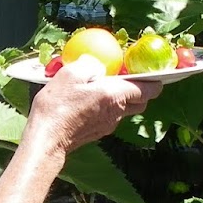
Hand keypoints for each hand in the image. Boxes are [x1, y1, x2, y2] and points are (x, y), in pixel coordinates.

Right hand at [27, 58, 160, 156]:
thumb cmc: (57, 106)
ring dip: (124, 99)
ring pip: (126, 110)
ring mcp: (108, 124)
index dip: (155, 81)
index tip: (155, 72)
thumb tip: (98, 64)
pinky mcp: (99, 132)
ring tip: (107, 86)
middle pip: (141, 102)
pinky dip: (109, 108)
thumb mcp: (70, 74)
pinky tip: (92, 100)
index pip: (148, 89)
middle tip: (129, 77)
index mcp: (115, 95)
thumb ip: (90, 64)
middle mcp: (117, 112)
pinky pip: (112, 117)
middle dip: (141, 90)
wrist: (47, 139)